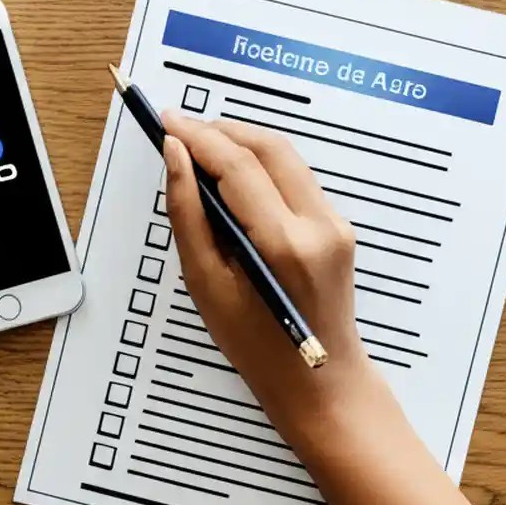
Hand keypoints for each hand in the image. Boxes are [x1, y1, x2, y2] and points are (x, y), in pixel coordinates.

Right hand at [162, 110, 381, 448]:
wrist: (320, 382)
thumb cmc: (256, 346)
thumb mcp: (206, 284)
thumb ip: (188, 215)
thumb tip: (175, 158)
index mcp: (282, 244)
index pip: (236, 165)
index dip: (197, 137)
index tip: (165, 122)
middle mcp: (318, 225)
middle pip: (268, 147)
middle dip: (220, 130)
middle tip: (179, 130)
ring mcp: (335, 224)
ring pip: (286, 157)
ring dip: (242, 143)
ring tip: (200, 149)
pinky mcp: (339, 227)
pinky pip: (296, 179)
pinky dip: (262, 167)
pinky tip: (232, 179)